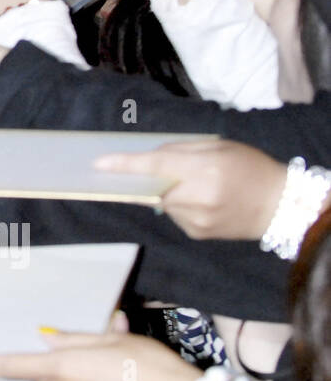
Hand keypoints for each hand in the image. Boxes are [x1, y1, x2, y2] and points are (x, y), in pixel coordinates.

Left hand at [0, 330, 202, 380]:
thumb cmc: (148, 365)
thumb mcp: (110, 339)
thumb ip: (74, 338)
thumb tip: (48, 337)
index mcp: (64, 368)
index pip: (15, 366)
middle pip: (34, 377)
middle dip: (27, 365)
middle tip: (24, 348)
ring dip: (45, 380)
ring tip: (43, 370)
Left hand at [94, 140, 288, 239]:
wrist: (281, 206)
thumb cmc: (250, 168)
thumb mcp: (218, 147)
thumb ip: (180, 151)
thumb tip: (149, 159)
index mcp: (204, 170)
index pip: (155, 166)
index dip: (125, 165)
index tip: (99, 164)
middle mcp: (196, 198)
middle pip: (153, 187)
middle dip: (149, 178)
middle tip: (162, 171)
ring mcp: (195, 220)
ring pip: (161, 202)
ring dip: (167, 192)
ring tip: (196, 185)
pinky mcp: (196, 233)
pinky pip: (173, 214)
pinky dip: (178, 205)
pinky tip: (200, 200)